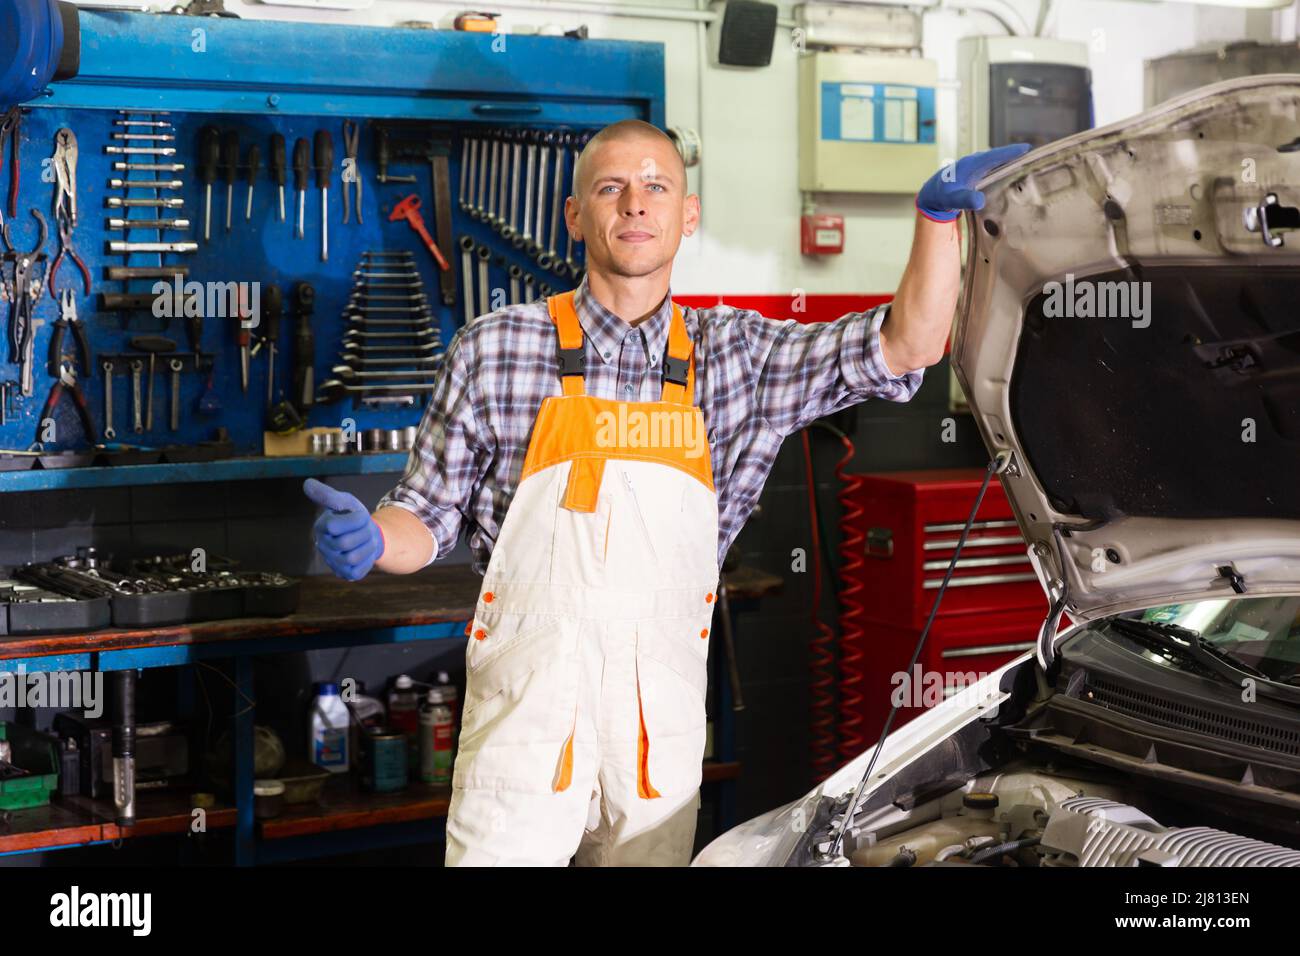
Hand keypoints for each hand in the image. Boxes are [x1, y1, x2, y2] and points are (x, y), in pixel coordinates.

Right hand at [303, 478, 384, 580]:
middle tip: (365, 530)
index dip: (355, 520)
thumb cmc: (354, 516)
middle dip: (363, 534)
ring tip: (365, 541)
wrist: (369, 536)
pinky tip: (365, 553)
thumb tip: (307, 483)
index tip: (361, 516)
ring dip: (367, 547)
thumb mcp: (345, 502)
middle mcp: (323, 545)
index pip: (334, 526)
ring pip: (353, 558)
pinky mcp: (345, 574)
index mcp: (321, 526)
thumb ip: (328, 495)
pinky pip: (359, 571)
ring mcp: (333, 562)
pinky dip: (367, 561)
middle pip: (346, 543)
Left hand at [916, 143, 1031, 222]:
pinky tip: (1012, 172)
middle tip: (1034, 155)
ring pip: (996, 160)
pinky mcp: (977, 172)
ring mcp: (976, 166)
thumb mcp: (952, 200)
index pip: (994, 155)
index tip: (1026, 148)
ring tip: (1027, 162)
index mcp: (971, 165)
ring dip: (1010, 160)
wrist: (932, 195)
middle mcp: (975, 162)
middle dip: (1015, 154)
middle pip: (999, 155)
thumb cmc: (941, 196)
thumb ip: (964, 199)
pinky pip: (993, 166)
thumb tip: (979, 200)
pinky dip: (1003, 166)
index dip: (1010, 152)